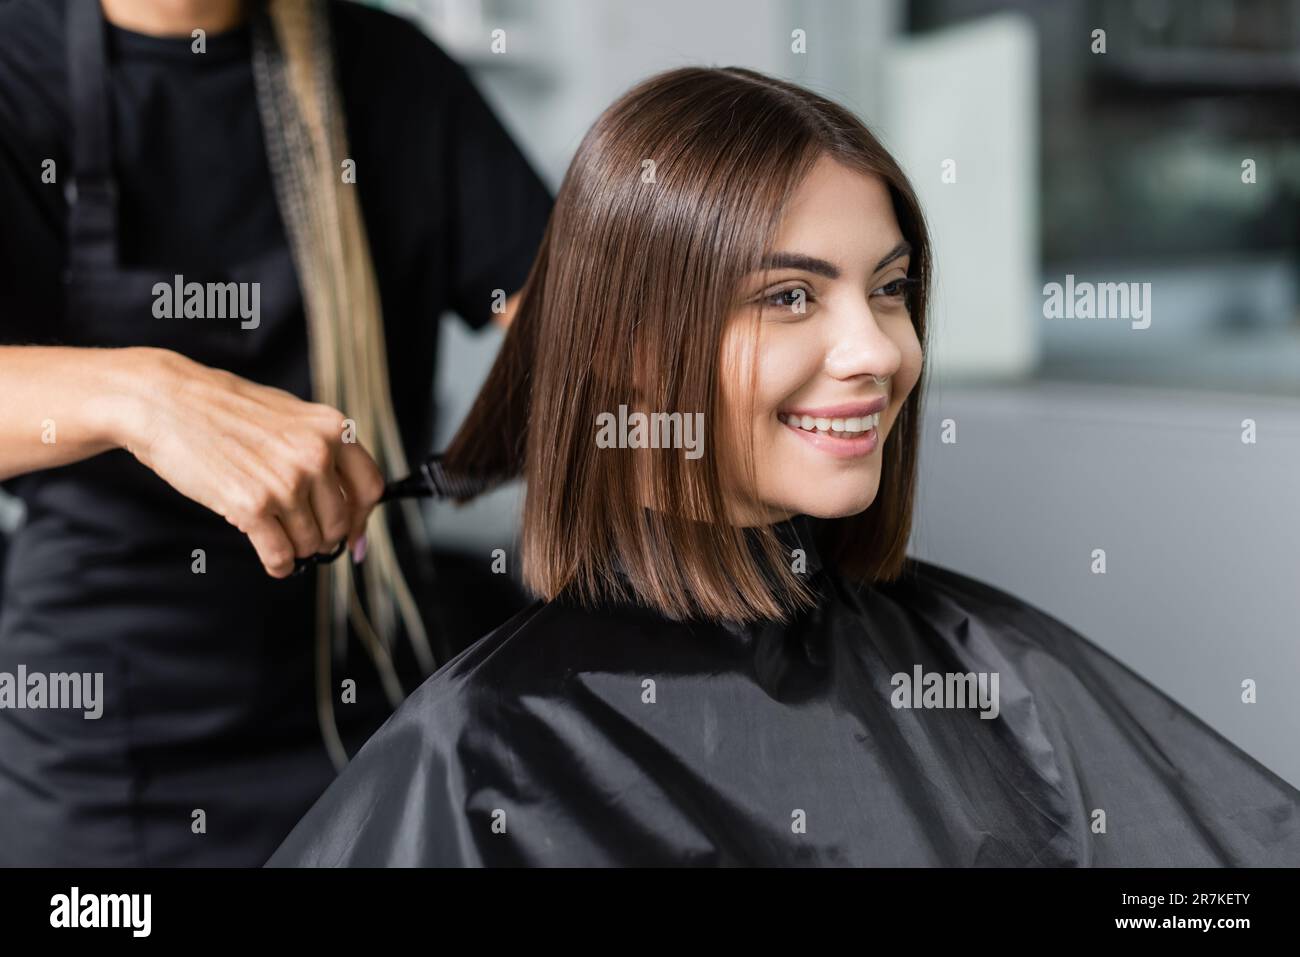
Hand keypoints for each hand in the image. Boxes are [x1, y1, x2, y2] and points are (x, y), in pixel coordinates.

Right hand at [120, 349, 384, 577]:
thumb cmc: (224, 410)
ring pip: (310, 542)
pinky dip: (278, 565)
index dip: (361, 518)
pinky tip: (272, 561)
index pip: (370, 488)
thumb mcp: (290, 416)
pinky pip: (281, 555)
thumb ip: (323, 450)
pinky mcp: (252, 506)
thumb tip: (351, 500)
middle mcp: (316, 454)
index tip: (352, 534)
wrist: (166, 402)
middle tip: (301, 535)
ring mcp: (286, 482)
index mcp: (332, 429)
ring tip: (276, 535)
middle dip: (321, 537)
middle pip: (338, 523)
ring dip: (296, 548)